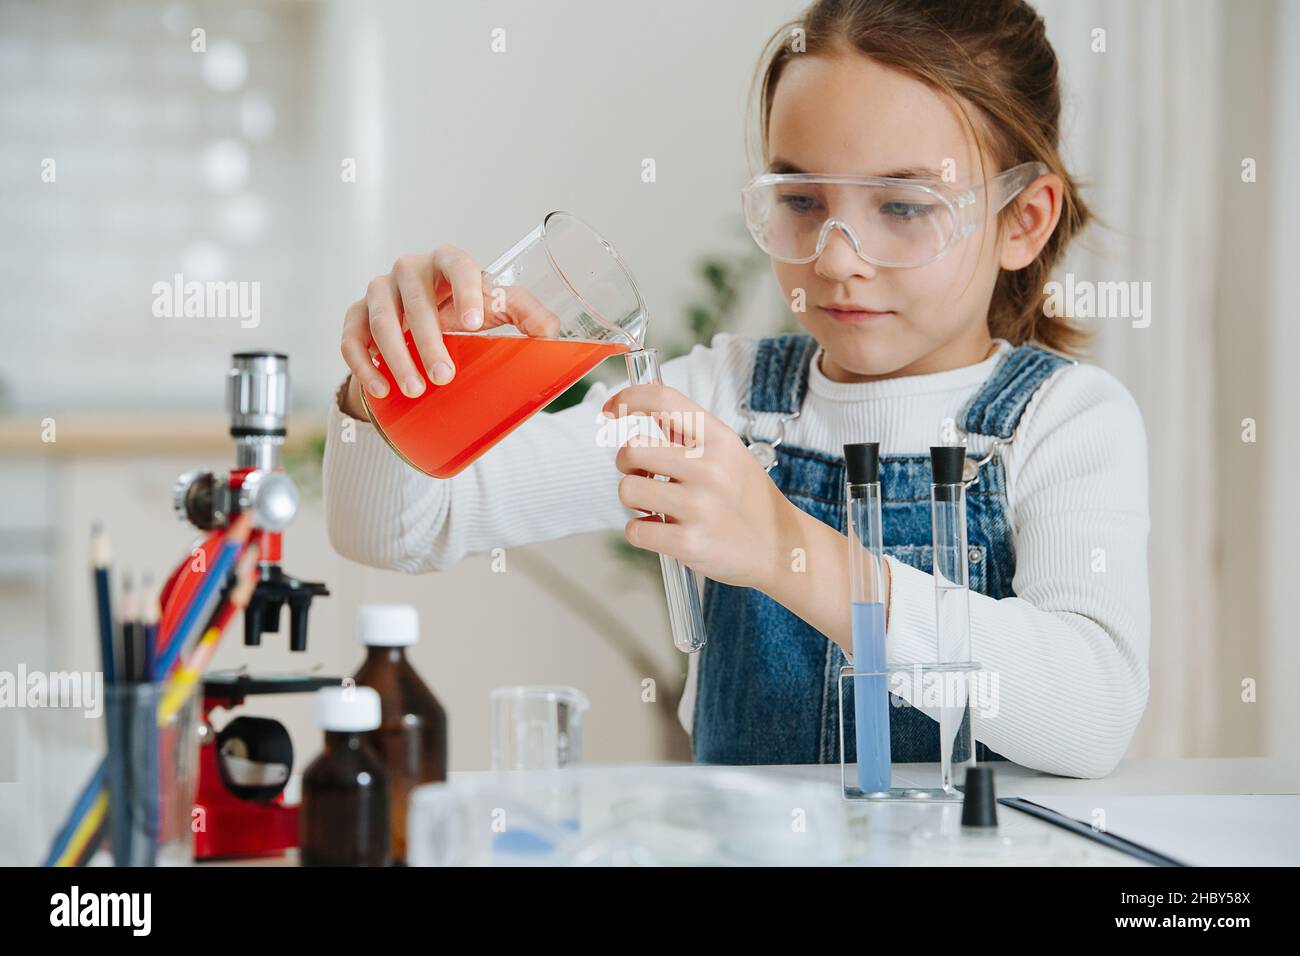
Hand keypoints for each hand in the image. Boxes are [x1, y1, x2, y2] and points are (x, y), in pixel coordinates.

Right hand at [338, 245, 559, 418]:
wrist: (427, 320)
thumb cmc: (467, 308)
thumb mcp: (500, 307)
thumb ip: (528, 314)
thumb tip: (551, 335)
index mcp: (448, 261)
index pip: (457, 265)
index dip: (464, 291)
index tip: (474, 324)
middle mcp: (410, 269)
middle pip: (416, 300)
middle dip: (428, 341)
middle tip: (444, 376)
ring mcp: (379, 290)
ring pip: (380, 319)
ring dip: (395, 356)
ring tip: (414, 389)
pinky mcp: (356, 315)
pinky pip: (351, 337)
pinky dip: (363, 364)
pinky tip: (381, 389)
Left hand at [602, 383, 799, 590]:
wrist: (782, 549)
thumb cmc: (749, 500)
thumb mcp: (730, 454)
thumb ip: (689, 433)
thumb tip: (644, 408)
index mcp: (719, 440)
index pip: (663, 400)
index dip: (628, 398)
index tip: (612, 408)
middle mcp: (709, 468)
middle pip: (632, 449)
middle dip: (627, 463)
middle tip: (644, 475)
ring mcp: (699, 507)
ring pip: (627, 490)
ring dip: (634, 500)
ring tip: (656, 506)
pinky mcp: (688, 544)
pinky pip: (634, 530)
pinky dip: (641, 532)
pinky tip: (662, 530)